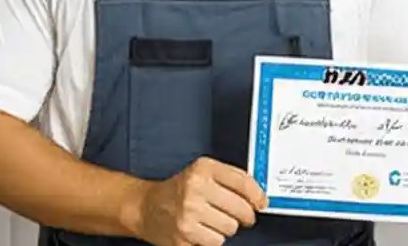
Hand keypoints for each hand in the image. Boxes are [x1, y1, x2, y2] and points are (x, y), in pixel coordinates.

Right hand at [131, 156, 267, 245]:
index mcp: (202, 169)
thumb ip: (230, 179)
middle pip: (241, 210)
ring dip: (225, 228)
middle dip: (243, 216)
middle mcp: (195, 189)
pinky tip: (201, 230)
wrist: (145, 207)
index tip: (261, 203)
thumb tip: (258, 196)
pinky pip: (215, 243)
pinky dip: (212, 240)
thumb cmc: (177, 190)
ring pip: (230, 229)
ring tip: (210, 220)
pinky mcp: (184, 237)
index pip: (243, 183)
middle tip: (236, 215)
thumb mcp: (201, 172)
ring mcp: (188, 215)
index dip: (257, 196)